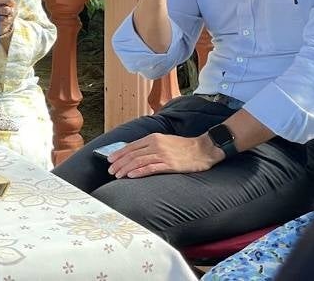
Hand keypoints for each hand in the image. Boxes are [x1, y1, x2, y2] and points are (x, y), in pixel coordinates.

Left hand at [106, 132, 221, 177]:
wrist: (204, 149)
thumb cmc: (183, 147)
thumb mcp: (164, 141)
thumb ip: (150, 145)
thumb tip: (134, 153)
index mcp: (153, 138)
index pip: (130, 146)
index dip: (119, 154)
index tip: (110, 160)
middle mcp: (155, 144)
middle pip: (132, 154)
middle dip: (119, 163)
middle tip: (110, 171)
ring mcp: (162, 154)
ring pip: (138, 161)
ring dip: (125, 169)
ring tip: (117, 175)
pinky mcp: (170, 164)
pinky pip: (151, 168)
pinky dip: (139, 172)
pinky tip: (131, 176)